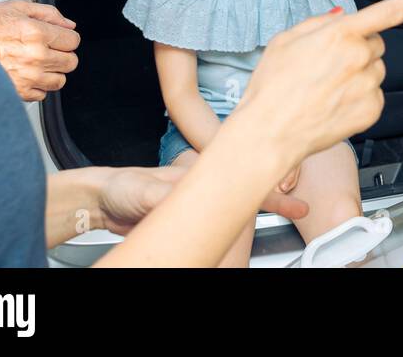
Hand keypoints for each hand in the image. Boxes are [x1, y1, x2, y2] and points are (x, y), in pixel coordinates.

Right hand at [0, 0, 79, 100]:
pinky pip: (41, 95)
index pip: (73, 40)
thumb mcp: (14, 8)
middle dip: (62, 55)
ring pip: (59, 81)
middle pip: (70, 62)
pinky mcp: (17, 93)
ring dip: (51, 73)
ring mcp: (27, 77)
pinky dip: (36, 87)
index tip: (58, 38)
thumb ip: (47, 13)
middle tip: (48, 51)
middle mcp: (35, 56)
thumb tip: (68, 24)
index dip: (66, 38)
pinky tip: (24, 75)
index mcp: (37, 33)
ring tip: (35, 64)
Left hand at [94, 166, 308, 235]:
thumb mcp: (143, 192)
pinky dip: (235, 224)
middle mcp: (203, 184)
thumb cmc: (121, 186)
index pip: (240, 176)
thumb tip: (190, 206)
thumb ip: (166, 197)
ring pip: (235, 206)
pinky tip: (243, 229)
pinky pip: (220, 220)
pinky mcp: (190, 218)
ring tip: (285, 211)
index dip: (268, 187)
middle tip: (300, 208)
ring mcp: (198, 201)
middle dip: (274, 198)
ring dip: (257, 209)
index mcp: (197, 173)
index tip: (293, 197)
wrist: (102, 200)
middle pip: (246, 190)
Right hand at [234, 0, 402, 170]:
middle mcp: (358, 57)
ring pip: (375, 71)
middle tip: (328, 66)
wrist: (269, 133)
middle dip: (359, 49)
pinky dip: (360, 98)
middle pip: (375, 44)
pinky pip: (375, 95)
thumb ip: (320, 22)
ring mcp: (368, 86)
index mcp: (339, 34)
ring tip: (326, 89)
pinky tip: (334, 104)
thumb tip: (342, 14)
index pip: (388, 11)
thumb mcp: (286, 40)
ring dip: (359, 75)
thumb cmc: (272, 88)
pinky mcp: (372, 110)